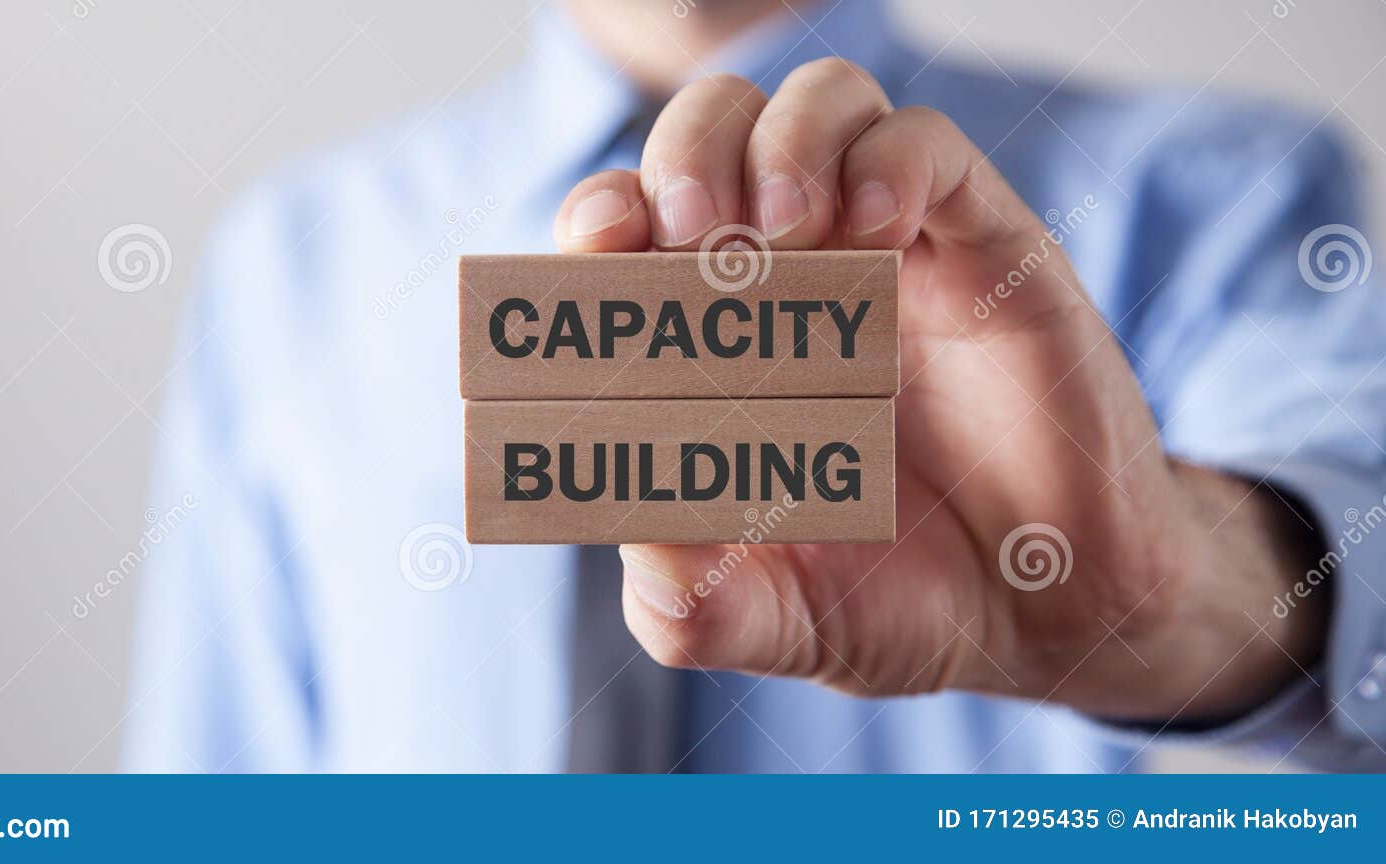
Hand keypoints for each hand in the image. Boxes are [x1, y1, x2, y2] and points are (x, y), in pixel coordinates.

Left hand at [551, 60, 1326, 721]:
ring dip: (778, 142)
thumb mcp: (778, 623)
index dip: (599, 216)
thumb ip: (694, 609)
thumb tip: (633, 552)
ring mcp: (887, 253)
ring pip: (816, 104)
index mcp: (716, 345)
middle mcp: (791, 279)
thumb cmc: (898, 602)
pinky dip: (888, 161)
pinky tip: (874, 230)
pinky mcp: (981, 245)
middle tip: (691, 226)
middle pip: (709, 132)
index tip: (596, 246)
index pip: (630, 231)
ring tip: (783, 228)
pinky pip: (925, 144)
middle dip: (682, 153)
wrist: (1050, 619)